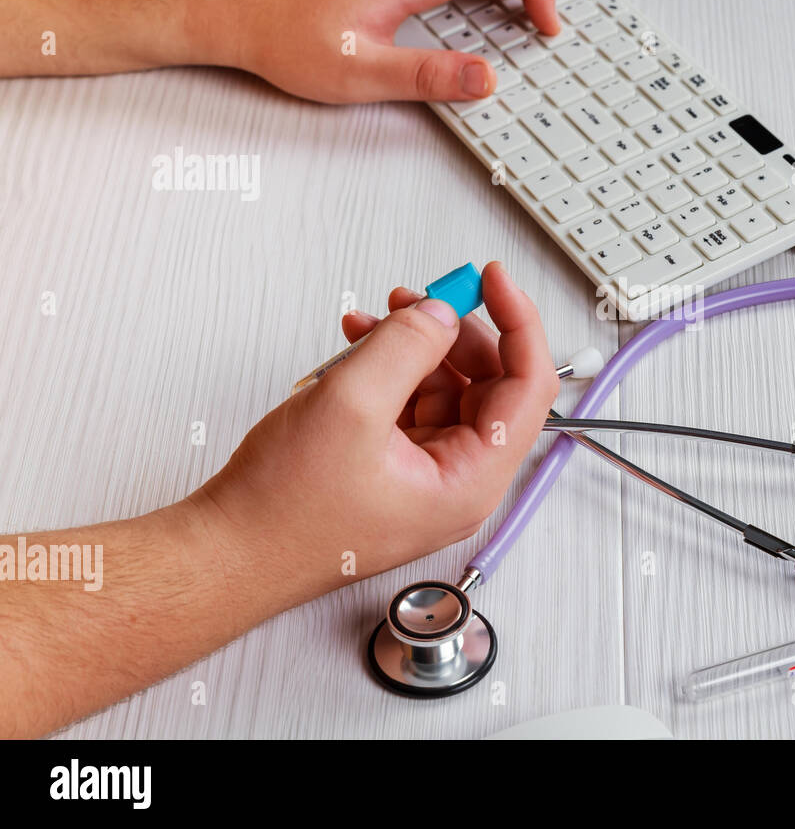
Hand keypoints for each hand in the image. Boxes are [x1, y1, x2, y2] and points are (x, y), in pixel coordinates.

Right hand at [200, 262, 558, 599]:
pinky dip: (390, 370)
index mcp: (471, 481)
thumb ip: (406, 347)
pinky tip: (358, 348)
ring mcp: (425, 476)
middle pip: (488, 385)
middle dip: (454, 332)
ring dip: (415, 346)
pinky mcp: (392, 469)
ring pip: (445, 390)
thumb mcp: (351, 405)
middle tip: (420, 298)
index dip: (518, 323)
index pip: (528, 387)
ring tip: (376, 321)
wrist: (227, 554)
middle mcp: (458, 483)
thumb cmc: (283, 512)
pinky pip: (410, 405)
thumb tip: (442, 313)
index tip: (494, 279)